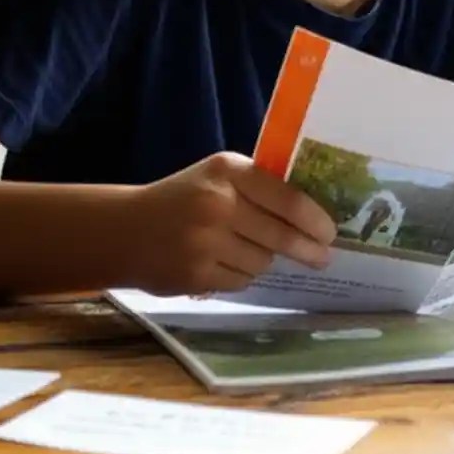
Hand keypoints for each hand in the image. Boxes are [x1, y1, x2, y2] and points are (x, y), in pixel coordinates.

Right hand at [127, 152, 335, 295]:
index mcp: (229, 171)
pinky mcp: (196, 274)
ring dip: (262, 260)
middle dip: (308, 250)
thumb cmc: (184, 199)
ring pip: (263, 262)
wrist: (124, 229)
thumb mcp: (219, 177)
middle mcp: (218, 203)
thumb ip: (260, 188)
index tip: (329, 233)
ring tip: (242, 250)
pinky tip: (221, 263)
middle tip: (321, 257)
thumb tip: (315, 216)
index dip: (316, 221)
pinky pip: (241, 281)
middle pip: (283, 236)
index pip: (289, 199)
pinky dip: (239, 276)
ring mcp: (205, 242)